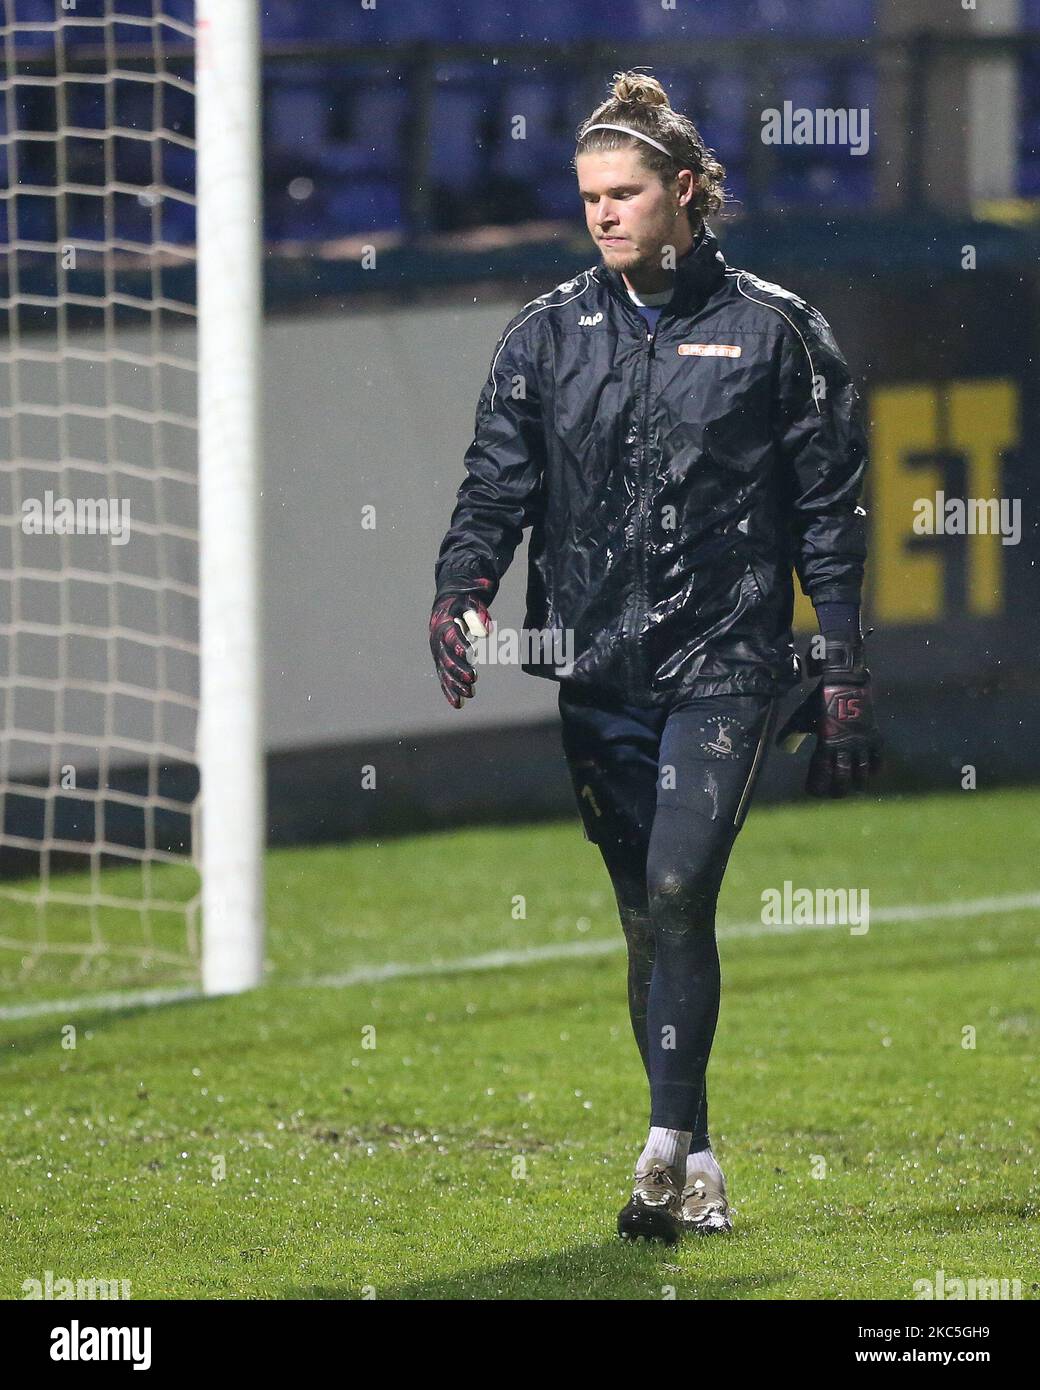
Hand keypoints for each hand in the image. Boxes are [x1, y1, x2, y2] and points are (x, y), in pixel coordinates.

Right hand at [429, 580, 492, 707]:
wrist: (448, 603)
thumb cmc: (463, 600)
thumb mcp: (470, 599)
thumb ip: (477, 612)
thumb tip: (485, 631)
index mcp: (444, 622)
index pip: (450, 635)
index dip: (458, 643)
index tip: (469, 652)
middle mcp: (437, 640)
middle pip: (446, 657)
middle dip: (458, 669)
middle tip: (473, 679)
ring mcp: (438, 652)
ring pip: (444, 671)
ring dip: (456, 684)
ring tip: (470, 694)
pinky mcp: (441, 661)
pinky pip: (444, 678)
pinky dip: (450, 691)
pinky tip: (458, 704)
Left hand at [776, 636, 882, 796]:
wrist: (845, 683)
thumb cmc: (820, 701)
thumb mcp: (803, 717)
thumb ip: (793, 734)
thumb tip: (785, 748)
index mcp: (825, 744)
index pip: (821, 773)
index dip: (818, 786)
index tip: (815, 792)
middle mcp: (844, 747)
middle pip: (842, 778)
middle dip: (838, 789)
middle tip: (835, 794)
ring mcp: (861, 743)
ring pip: (861, 773)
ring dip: (856, 783)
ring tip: (853, 787)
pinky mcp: (874, 737)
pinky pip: (877, 760)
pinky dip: (874, 769)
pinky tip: (869, 773)